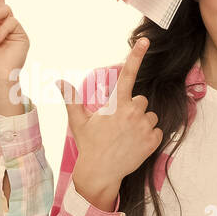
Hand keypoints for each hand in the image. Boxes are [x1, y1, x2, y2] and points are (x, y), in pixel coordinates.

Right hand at [56, 38, 162, 209]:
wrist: (100, 173)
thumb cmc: (89, 145)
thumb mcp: (79, 121)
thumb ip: (71, 98)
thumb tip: (59, 81)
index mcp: (116, 104)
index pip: (127, 75)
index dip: (135, 56)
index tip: (144, 41)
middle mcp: (132, 113)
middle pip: (141, 100)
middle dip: (133, 109)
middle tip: (119, 125)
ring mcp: (144, 128)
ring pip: (150, 116)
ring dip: (142, 123)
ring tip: (127, 136)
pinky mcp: (153, 142)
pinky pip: (157, 131)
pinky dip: (149, 137)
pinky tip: (135, 144)